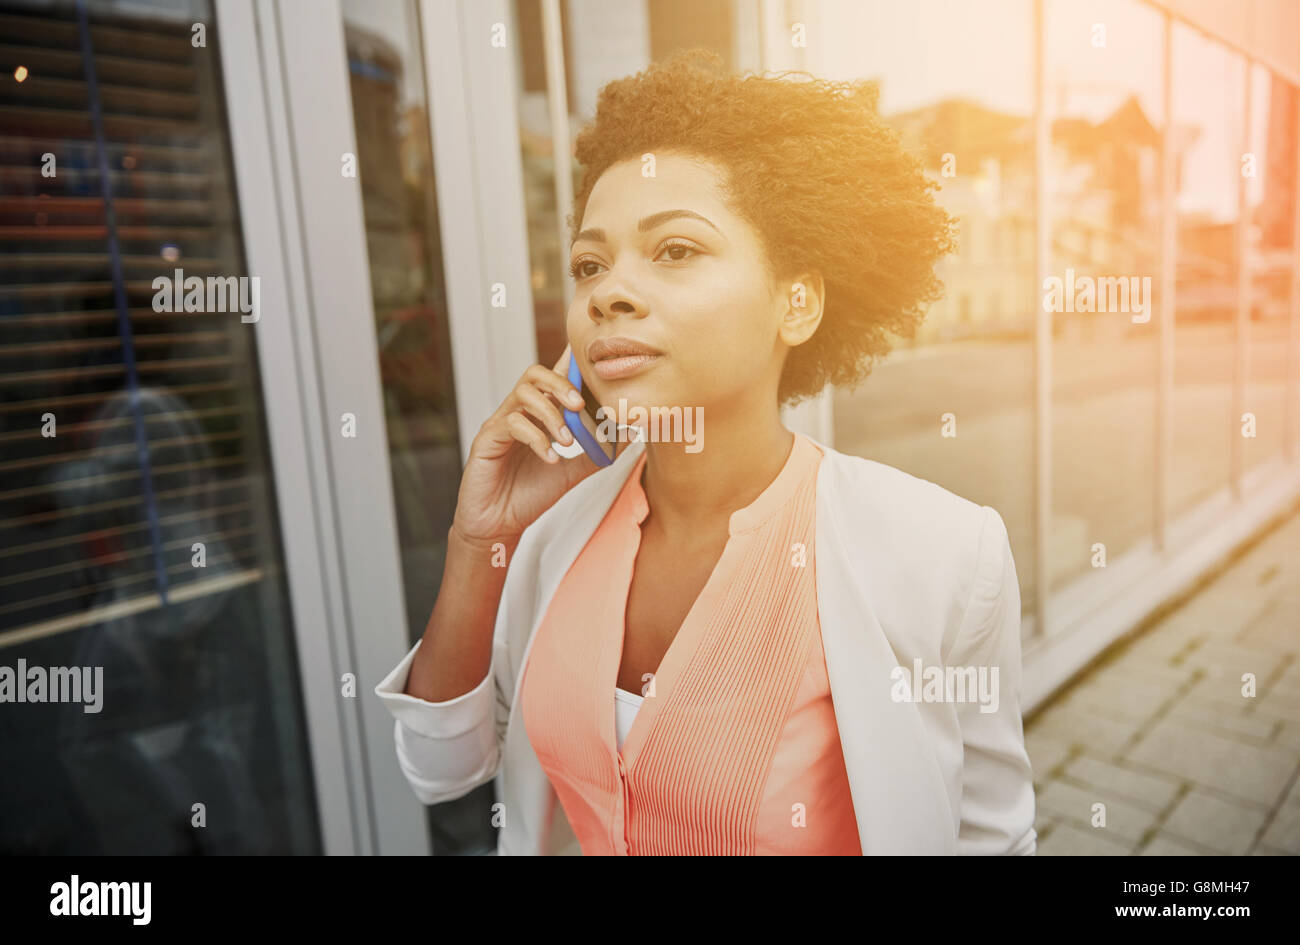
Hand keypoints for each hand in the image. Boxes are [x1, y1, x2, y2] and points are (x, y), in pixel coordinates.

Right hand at [450, 344, 602, 545]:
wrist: (499, 524)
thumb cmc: (529, 495)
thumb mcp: (573, 471)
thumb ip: (598, 451)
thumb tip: (630, 435)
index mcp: (537, 414)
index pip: (554, 377)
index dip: (571, 363)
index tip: (593, 362)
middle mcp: (518, 412)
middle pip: (536, 375)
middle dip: (562, 384)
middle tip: (580, 406)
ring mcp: (501, 423)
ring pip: (523, 394)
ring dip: (551, 414)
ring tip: (567, 441)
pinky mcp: (487, 439)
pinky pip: (512, 424)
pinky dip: (537, 439)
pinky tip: (551, 459)